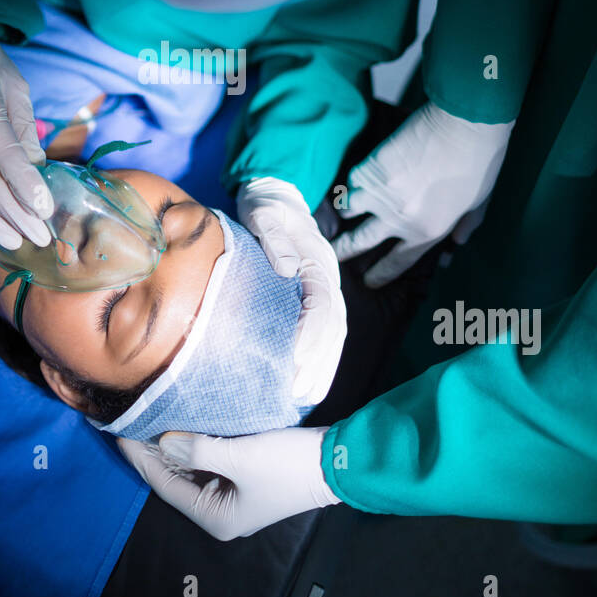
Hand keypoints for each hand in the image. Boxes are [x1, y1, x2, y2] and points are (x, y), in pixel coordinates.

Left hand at [118, 427, 339, 540]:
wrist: (337, 462)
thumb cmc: (287, 465)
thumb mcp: (240, 457)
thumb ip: (197, 451)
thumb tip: (163, 442)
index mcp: (215, 519)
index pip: (164, 485)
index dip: (140, 458)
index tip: (119, 432)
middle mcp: (219, 514)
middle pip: (174, 480)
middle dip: (152, 453)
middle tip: (129, 422)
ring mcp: (232, 497)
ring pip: (189, 471)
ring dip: (171, 449)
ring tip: (147, 421)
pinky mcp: (243, 480)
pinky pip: (206, 464)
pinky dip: (191, 448)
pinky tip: (178, 428)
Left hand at [237, 177, 345, 401]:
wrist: (275, 198)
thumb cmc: (264, 207)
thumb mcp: (263, 212)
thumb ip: (273, 235)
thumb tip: (290, 268)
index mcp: (317, 261)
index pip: (322, 303)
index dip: (312, 334)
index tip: (297, 360)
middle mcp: (326, 279)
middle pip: (333, 327)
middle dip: (319, 361)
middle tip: (298, 392)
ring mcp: (324, 290)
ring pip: (332, 335)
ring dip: (322, 367)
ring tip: (305, 397)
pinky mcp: (314, 299)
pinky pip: (324, 334)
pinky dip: (319, 360)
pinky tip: (307, 383)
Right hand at [335, 101, 514, 286]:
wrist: (463, 126)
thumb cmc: (478, 165)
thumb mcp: (478, 204)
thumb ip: (464, 227)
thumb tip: (455, 245)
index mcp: (427, 231)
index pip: (398, 261)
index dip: (381, 274)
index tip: (368, 282)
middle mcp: (398, 218)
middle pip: (360, 242)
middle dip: (342, 251)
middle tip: (330, 254)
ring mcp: (380, 194)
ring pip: (348, 209)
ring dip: (347, 209)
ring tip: (345, 208)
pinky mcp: (370, 169)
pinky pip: (353, 181)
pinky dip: (356, 180)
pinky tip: (362, 176)